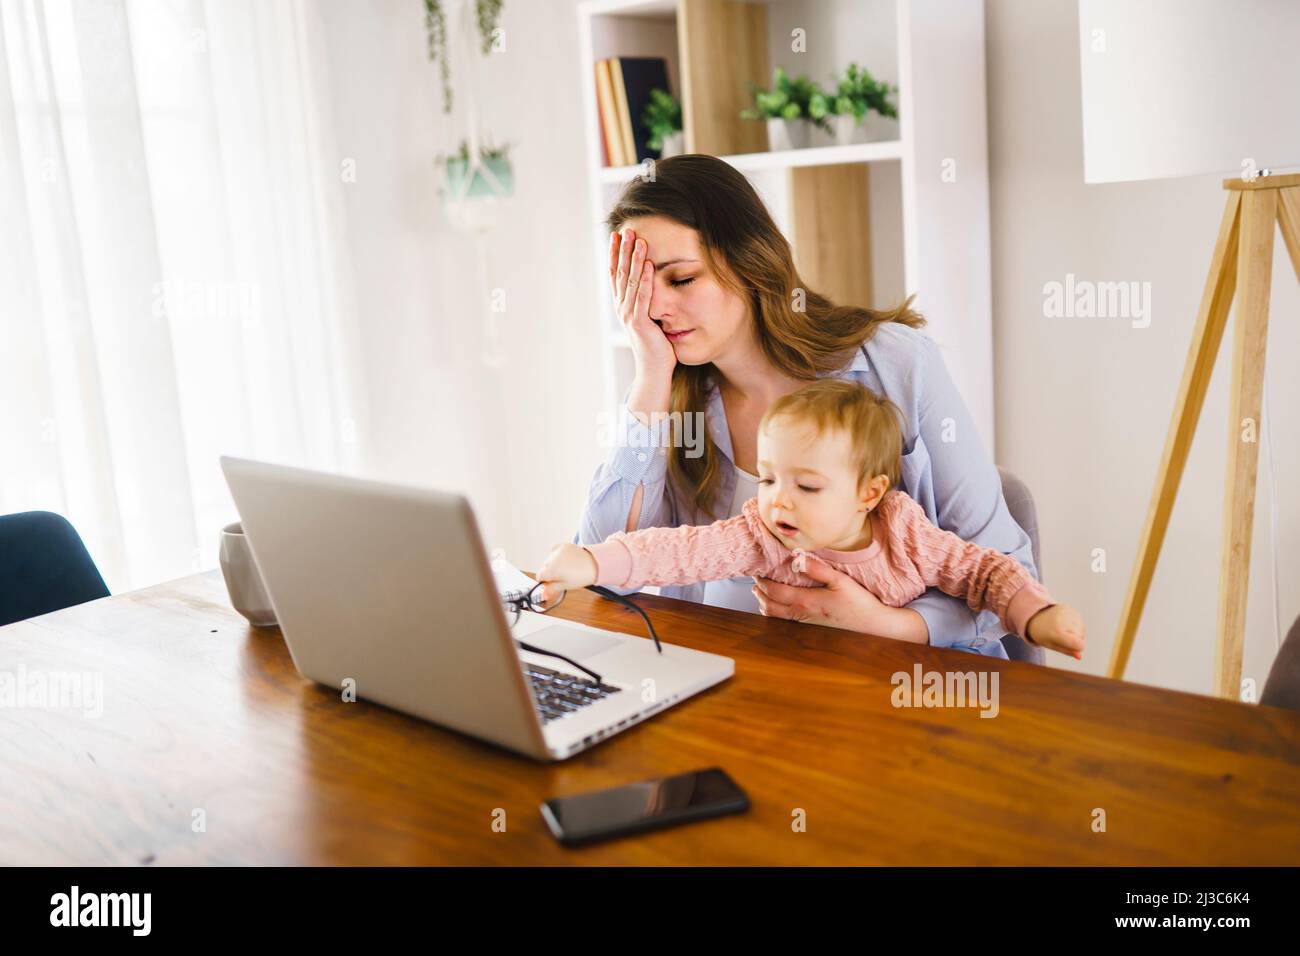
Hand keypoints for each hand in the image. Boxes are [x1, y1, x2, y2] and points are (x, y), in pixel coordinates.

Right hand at [535, 543, 598, 607]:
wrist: (594, 564)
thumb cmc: (581, 576)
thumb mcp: (565, 585)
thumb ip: (551, 589)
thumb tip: (543, 595)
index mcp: (551, 570)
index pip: (539, 576)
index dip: (545, 582)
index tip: (552, 583)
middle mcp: (552, 559)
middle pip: (544, 568)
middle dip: (550, 573)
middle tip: (561, 577)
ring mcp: (557, 551)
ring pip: (548, 560)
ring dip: (553, 564)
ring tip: (566, 568)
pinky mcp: (562, 546)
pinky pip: (554, 551)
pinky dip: (556, 555)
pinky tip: (564, 560)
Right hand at [609, 228, 673, 419]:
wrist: (654, 371)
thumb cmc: (655, 347)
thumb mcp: (649, 321)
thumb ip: (647, 304)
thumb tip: (653, 287)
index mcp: (623, 306)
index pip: (616, 275)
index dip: (615, 255)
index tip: (617, 236)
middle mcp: (622, 308)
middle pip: (620, 274)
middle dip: (622, 251)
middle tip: (625, 230)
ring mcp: (629, 315)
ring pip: (631, 281)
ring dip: (634, 259)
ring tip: (637, 240)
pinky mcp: (640, 323)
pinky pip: (643, 296)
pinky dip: (645, 279)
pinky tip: (648, 263)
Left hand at [752, 551, 885, 628]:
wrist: (872, 624)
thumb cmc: (858, 602)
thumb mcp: (840, 580)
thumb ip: (817, 568)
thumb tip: (797, 558)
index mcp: (806, 602)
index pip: (774, 592)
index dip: (762, 582)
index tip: (757, 571)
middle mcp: (802, 614)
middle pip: (769, 606)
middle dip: (760, 593)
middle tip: (756, 581)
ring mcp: (806, 623)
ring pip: (775, 617)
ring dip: (765, 604)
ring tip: (763, 592)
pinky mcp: (812, 626)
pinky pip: (786, 621)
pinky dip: (776, 613)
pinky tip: (781, 605)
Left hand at [1025, 604, 1084, 659]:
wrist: (1035, 617)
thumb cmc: (1043, 634)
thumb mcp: (1051, 645)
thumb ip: (1067, 651)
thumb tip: (1080, 657)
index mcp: (1057, 632)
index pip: (1079, 644)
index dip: (1077, 648)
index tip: (1069, 647)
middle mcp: (1063, 620)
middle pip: (1081, 638)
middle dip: (1074, 640)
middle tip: (1060, 637)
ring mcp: (1066, 613)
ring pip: (1082, 630)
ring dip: (1075, 633)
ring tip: (1062, 631)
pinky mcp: (1070, 609)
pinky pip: (1080, 623)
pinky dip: (1075, 626)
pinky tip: (1065, 625)